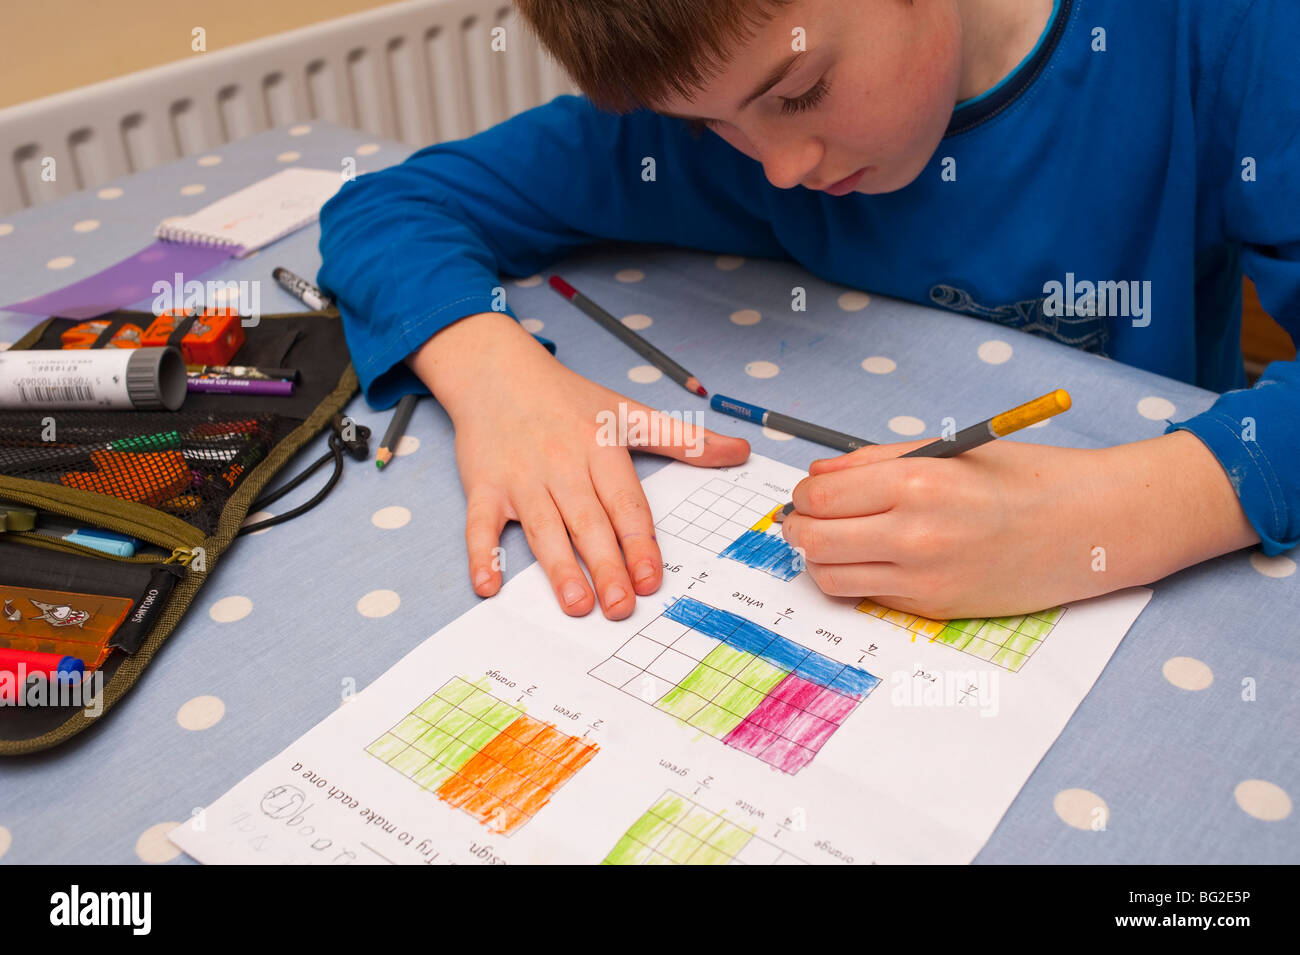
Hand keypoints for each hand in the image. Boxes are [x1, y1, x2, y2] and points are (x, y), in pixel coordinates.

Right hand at [409, 312, 749, 618]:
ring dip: (558, 568)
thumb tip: (740, 451)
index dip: (640, 543)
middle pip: (588, 522)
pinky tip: (487, 586)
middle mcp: (562, 464)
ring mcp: (520, 477)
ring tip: (576, 605)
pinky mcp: (483, 485)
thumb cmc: (566, 398)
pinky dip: (481, 555)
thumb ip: (685, 440)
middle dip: (606, 567)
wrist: (496, 370)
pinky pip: (480, 524)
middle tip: (622, 608)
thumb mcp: (627, 412)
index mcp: (600, 448)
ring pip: (542, 528)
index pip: (625, 503)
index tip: (652, 579)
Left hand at [779, 431, 1257, 617]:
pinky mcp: (933, 608)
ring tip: (839, 541)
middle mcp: (914, 535)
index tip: (811, 492)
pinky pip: (869, 596)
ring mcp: (923, 579)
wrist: (1085, 527)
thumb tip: (817, 475)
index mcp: (915, 484)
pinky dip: (858, 578)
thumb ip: (873, 462)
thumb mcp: (945, 450)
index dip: (805, 494)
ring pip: (830, 578)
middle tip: (806, 519)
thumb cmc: (1018, 478)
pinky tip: (878, 559)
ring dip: (820, 559)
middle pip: (812, 541)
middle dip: (798, 528)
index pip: (819, 496)